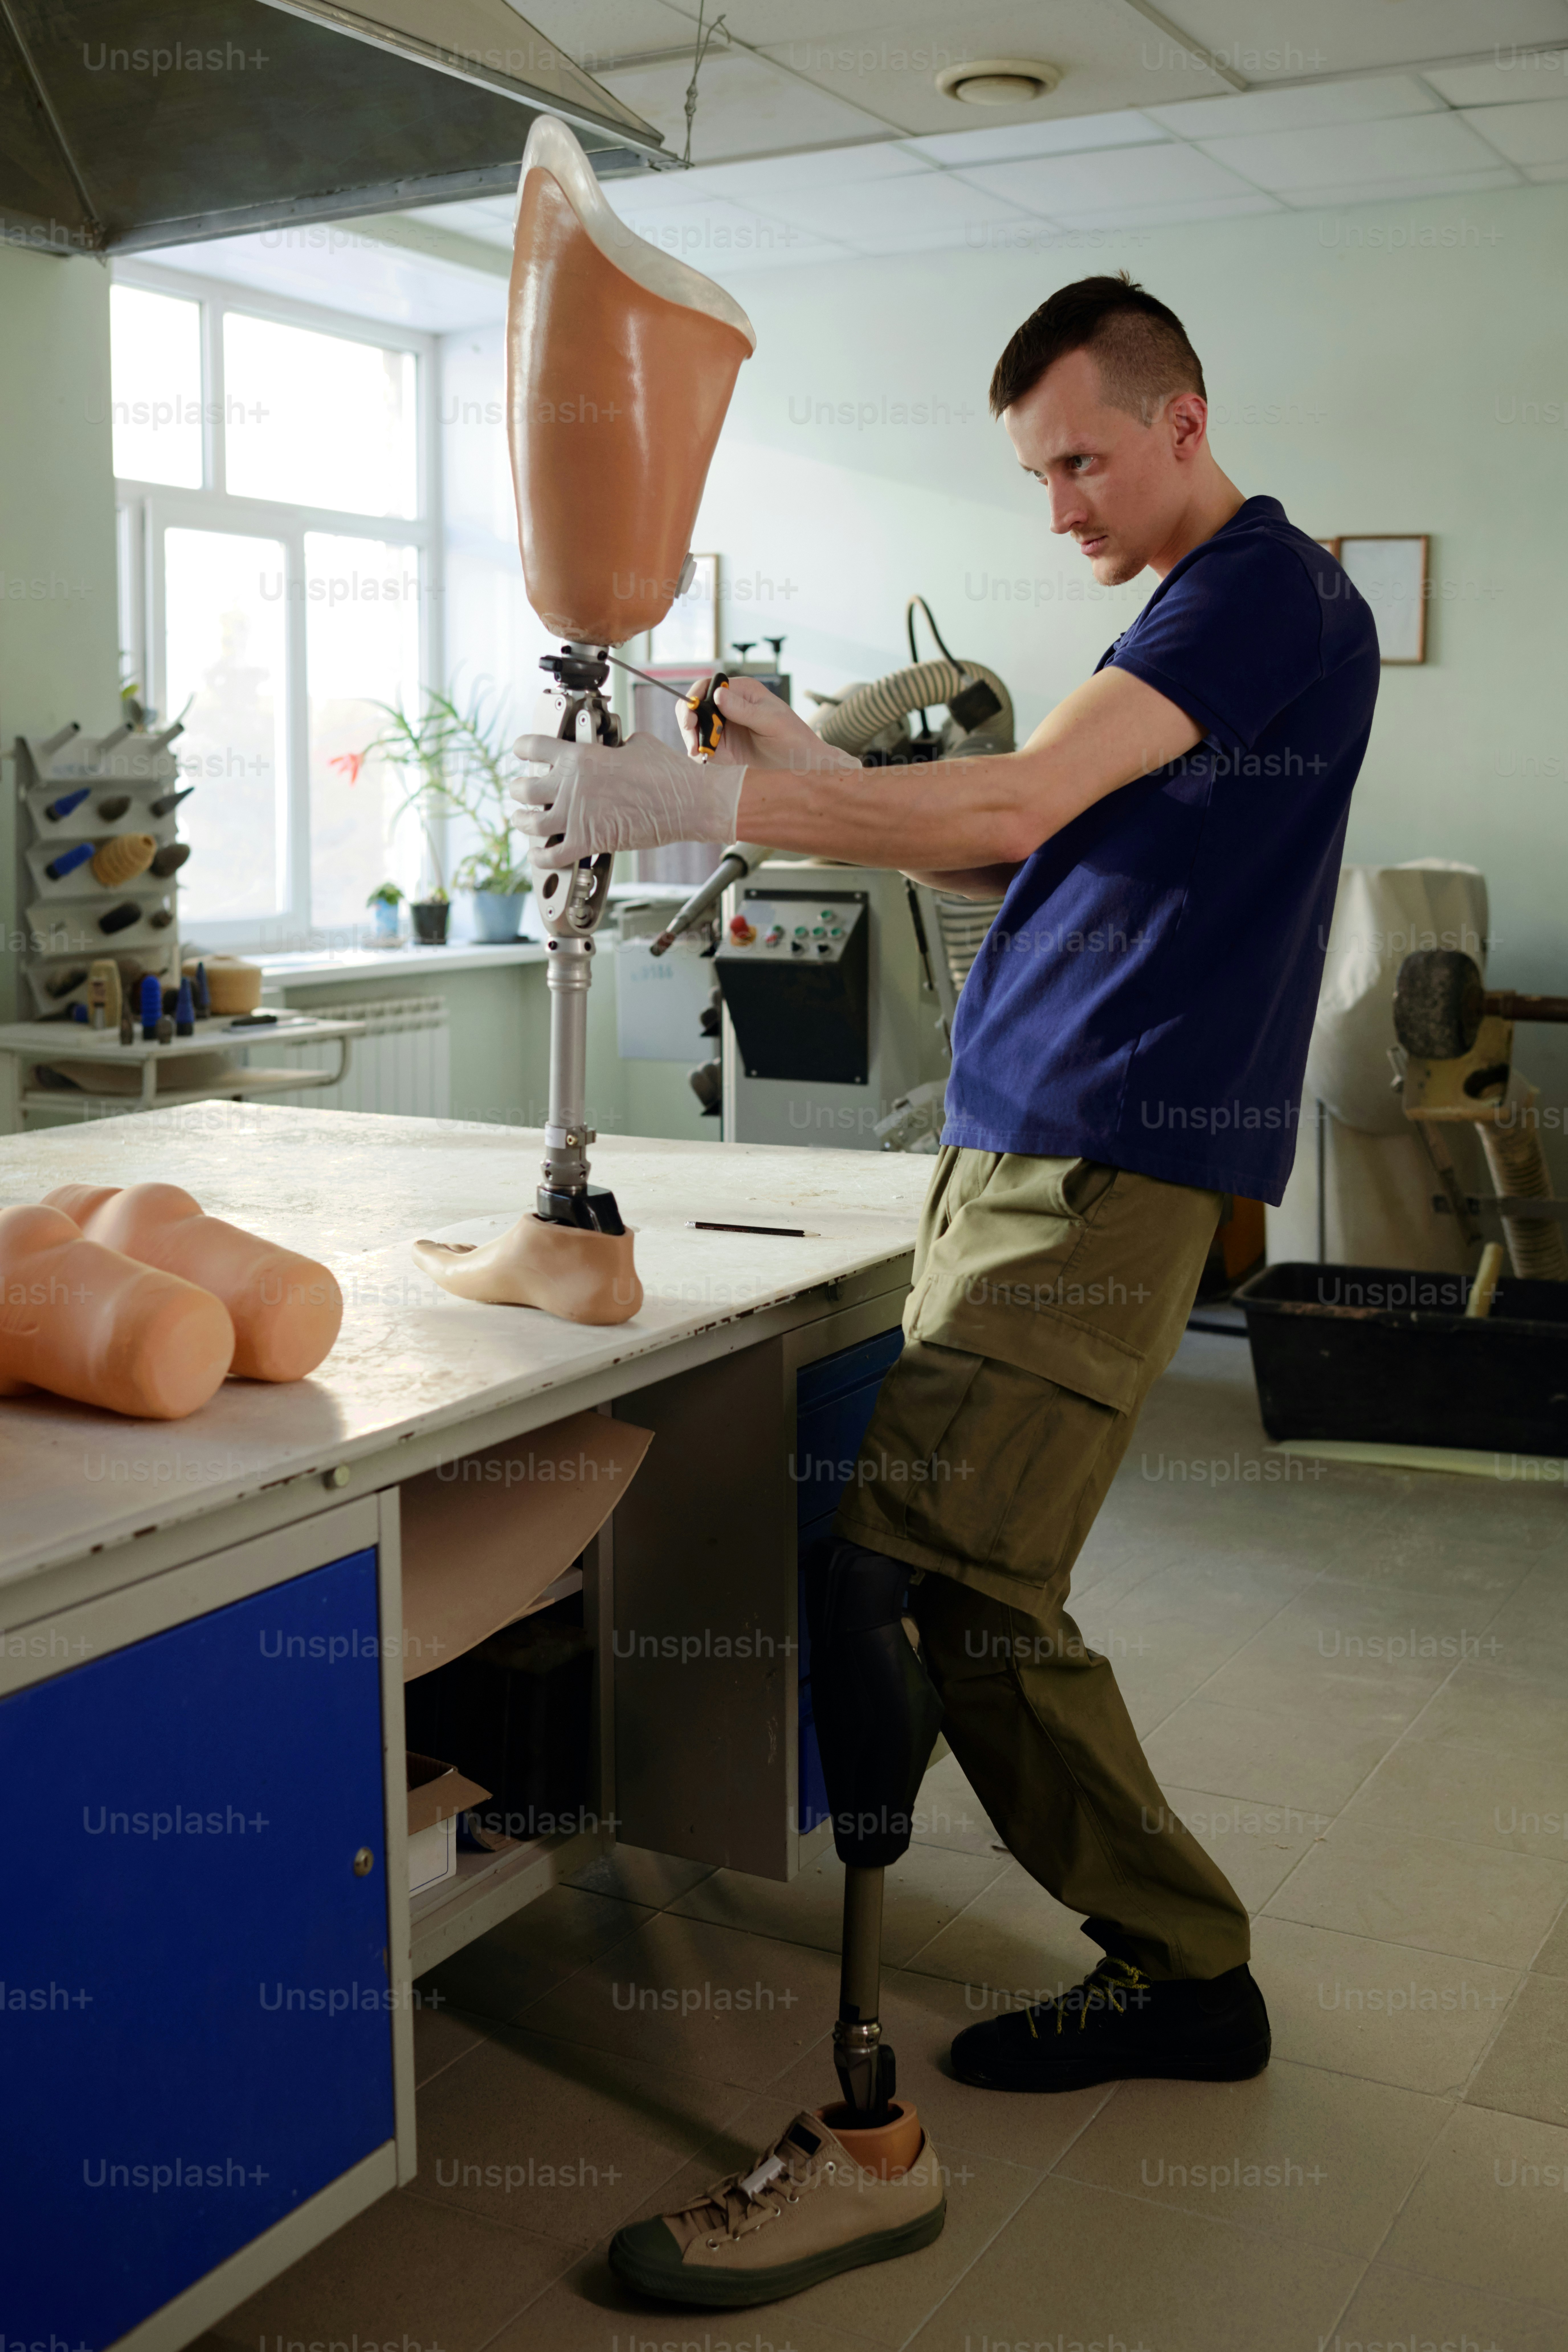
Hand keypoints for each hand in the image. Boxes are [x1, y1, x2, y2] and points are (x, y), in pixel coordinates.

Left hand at [509, 730, 743, 866]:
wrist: (688, 801)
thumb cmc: (668, 772)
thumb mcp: (636, 744)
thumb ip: (612, 747)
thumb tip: (611, 748)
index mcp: (580, 755)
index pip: (533, 747)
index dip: (521, 748)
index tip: (519, 752)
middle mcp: (571, 784)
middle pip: (525, 788)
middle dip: (517, 789)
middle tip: (518, 790)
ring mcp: (577, 815)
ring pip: (531, 823)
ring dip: (521, 821)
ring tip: (520, 819)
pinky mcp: (588, 842)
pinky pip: (552, 855)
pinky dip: (541, 858)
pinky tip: (538, 855)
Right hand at [677, 674, 860, 773]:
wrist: (800, 757)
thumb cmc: (792, 734)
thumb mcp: (771, 721)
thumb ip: (743, 709)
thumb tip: (718, 695)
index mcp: (739, 690)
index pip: (706, 687)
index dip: (693, 700)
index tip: (691, 719)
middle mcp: (727, 704)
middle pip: (694, 706)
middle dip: (687, 721)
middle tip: (692, 742)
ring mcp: (723, 724)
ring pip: (694, 726)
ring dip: (691, 739)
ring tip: (698, 754)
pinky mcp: (723, 743)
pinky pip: (703, 745)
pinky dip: (699, 752)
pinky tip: (704, 758)